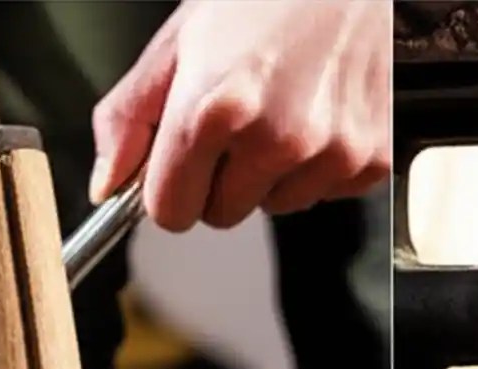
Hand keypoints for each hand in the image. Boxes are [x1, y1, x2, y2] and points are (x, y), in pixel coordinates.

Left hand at [89, 0, 391, 231]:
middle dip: (221, 180)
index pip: (170, 212)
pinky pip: (324, 196)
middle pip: (222, 216)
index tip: (181, 165)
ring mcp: (328, 154)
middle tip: (238, 121)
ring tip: (283, 109)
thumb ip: (130, 118)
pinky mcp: (370, 161)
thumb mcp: (178, 44)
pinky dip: (317, 167)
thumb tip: (108, 183)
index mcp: (214, 108)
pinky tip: (318, 115)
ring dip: (272, 173)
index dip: (171, 188)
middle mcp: (275, 137)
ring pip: (275, 207)